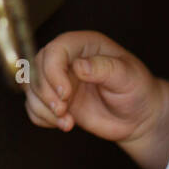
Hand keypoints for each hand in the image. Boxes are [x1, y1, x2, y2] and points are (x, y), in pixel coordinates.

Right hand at [23, 30, 163, 144]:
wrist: (137, 116)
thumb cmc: (137, 90)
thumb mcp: (128, 76)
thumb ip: (105, 68)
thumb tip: (80, 66)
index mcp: (84, 45)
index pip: (55, 49)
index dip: (53, 71)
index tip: (66, 93)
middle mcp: (68, 60)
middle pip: (36, 67)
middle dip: (45, 92)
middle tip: (63, 111)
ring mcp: (60, 80)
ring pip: (31, 88)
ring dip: (43, 107)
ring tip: (66, 121)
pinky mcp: (55, 100)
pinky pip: (33, 106)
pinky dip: (42, 117)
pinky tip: (64, 124)